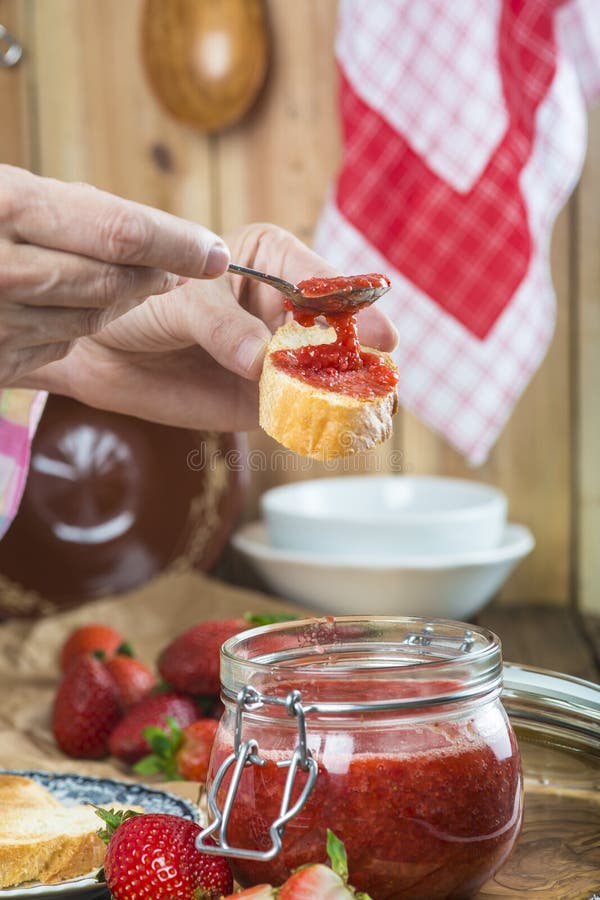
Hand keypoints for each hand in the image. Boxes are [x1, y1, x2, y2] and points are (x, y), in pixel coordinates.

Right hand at [0, 165, 228, 382]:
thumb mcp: (12, 192)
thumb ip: (78, 209)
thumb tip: (164, 234)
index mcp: (9, 206)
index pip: (120, 232)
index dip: (177, 245)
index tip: (215, 255)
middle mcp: (4, 267)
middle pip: (114, 281)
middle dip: (154, 276)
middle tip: (174, 271)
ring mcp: (1, 320)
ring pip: (93, 316)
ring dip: (119, 300)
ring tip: (118, 280)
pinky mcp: (0, 359)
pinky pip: (62, 344)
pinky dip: (77, 327)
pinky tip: (66, 305)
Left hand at [18, 224, 397, 430]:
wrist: (102, 352)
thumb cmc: (139, 303)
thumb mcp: (178, 302)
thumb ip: (221, 327)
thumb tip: (263, 363)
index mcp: (271, 260)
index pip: (319, 277)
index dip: (350, 303)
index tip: (374, 330)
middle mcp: (284, 307)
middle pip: (336, 328)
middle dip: (361, 351)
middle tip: (383, 370)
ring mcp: (280, 355)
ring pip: (327, 371)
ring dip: (352, 390)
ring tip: (378, 407)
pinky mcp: (265, 399)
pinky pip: (299, 410)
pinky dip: (321, 421)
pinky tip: (347, 431)